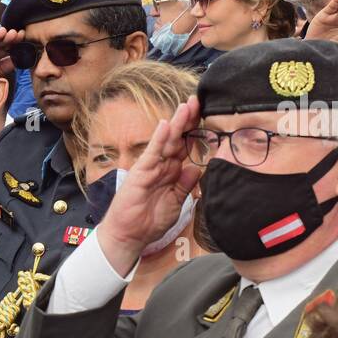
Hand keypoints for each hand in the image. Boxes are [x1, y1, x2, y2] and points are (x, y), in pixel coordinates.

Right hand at [97, 97, 202, 275]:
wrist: (129, 236)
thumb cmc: (149, 221)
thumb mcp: (176, 202)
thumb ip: (186, 185)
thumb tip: (197, 168)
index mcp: (171, 172)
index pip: (185, 147)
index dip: (196, 132)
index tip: (208, 117)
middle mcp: (162, 166)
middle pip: (178, 138)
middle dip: (188, 120)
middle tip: (198, 101)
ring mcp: (151, 167)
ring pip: (167, 141)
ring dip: (177, 123)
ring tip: (187, 105)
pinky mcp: (141, 172)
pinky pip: (152, 152)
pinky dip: (159, 138)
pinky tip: (166, 125)